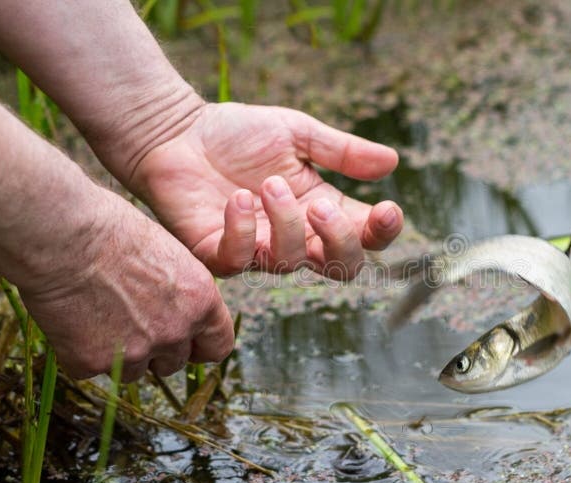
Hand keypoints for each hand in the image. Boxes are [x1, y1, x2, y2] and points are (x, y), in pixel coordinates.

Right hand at [17, 192, 233, 381]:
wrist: (64, 234)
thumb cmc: (115, 231)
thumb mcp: (171, 256)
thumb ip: (183, 294)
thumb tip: (181, 312)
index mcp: (201, 303)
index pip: (219, 346)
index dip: (202, 347)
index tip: (189, 344)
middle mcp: (175, 332)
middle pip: (175, 363)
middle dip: (157, 350)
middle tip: (131, 322)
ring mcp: (135, 352)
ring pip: (134, 371)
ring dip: (121, 353)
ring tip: (99, 315)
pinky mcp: (92, 362)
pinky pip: (91, 369)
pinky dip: (81, 352)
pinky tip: (72, 320)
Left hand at [129, 103, 403, 277]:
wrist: (177, 129)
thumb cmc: (237, 133)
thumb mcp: (298, 133)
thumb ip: (343, 151)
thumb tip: (393, 161)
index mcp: (320, 209)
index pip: (365, 237)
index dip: (383, 233)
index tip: (387, 209)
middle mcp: (296, 237)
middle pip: (342, 266)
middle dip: (340, 239)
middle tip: (320, 204)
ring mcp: (257, 250)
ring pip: (291, 262)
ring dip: (286, 222)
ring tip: (268, 183)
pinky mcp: (217, 253)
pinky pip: (240, 260)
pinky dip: (243, 230)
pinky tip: (238, 198)